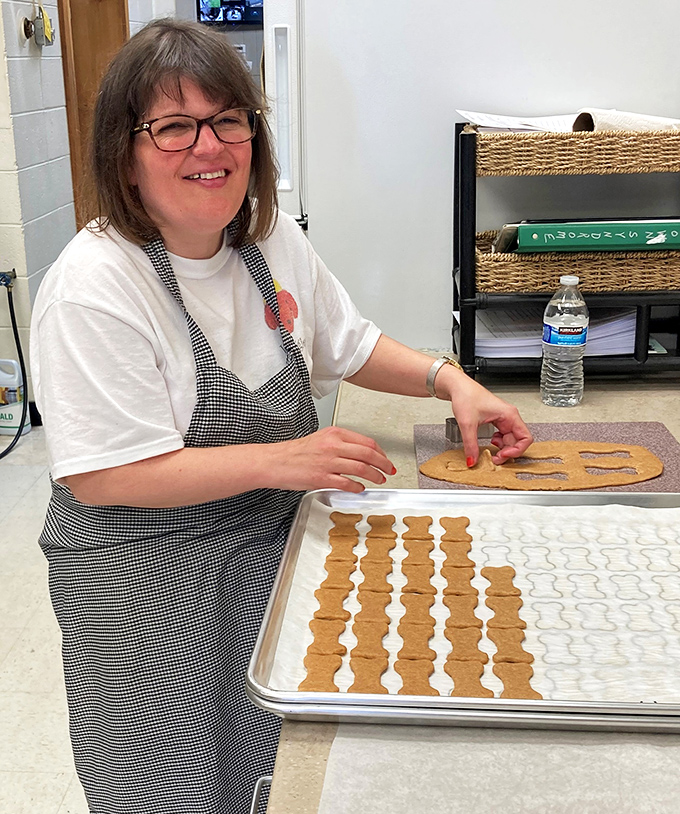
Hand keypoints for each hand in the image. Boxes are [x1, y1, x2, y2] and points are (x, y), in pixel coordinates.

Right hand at [266, 426, 396, 492]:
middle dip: (384, 464)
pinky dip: (358, 487)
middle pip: (369, 454)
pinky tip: (360, 489)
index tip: (385, 459)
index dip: (381, 453)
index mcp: (334, 434)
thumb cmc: (294, 453)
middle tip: (389, 470)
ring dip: (375, 476)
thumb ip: (341, 444)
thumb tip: (361, 454)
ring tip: (379, 480)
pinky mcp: (322, 478)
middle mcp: (333, 446)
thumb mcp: (320, 440)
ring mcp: (328, 462)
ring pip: (362, 468)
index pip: (367, 442)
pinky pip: (347, 483)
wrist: (273, 462)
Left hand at [435, 367, 532, 465]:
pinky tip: (491, 442)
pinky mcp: (496, 420)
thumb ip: (471, 445)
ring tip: (492, 452)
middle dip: (508, 452)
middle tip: (495, 459)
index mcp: (509, 415)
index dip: (516, 450)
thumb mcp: (467, 424)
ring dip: (503, 449)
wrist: (457, 386)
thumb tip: (472, 460)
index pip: (525, 438)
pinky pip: (503, 436)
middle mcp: (509, 416)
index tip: (502, 455)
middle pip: (518, 441)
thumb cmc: (466, 395)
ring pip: (510, 440)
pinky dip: (498, 443)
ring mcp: (503, 419)